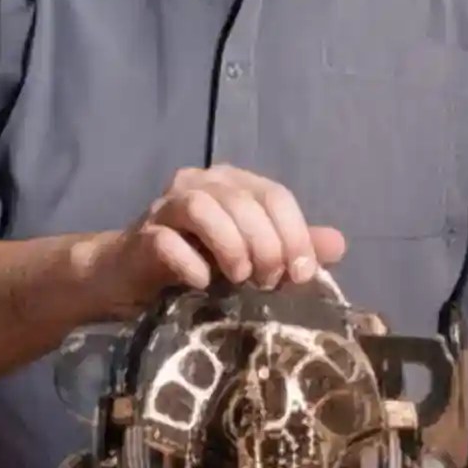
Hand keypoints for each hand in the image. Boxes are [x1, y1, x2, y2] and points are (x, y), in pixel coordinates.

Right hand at [88, 164, 345, 314]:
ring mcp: (165, 207)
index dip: (294, 233)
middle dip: (265, 244)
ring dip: (230, 246)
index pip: (274, 194)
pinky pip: (166, 242)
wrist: (129, 280)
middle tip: (268, 281)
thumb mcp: (250, 257)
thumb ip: (290, 247)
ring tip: (239, 279)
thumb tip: (338, 245)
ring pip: (203, 208)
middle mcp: (199, 184)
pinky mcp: (141, 237)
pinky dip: (191, 263)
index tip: (300, 275)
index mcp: (231, 183)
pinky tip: (204, 284)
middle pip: (243, 200)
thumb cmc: (196, 264)